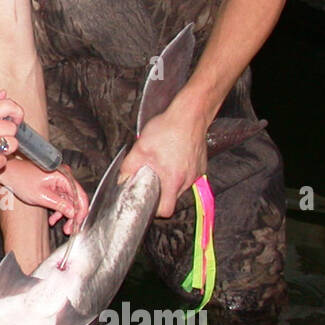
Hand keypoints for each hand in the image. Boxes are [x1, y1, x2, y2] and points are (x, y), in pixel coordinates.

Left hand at [0, 158, 87, 235]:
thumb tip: (73, 213)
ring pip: (69, 202)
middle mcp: (63, 178)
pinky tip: (53, 219)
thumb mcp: (41, 196)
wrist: (10, 174)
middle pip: (76, 200)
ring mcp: (59, 182)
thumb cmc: (21, 180)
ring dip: (66, 215)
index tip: (79, 223)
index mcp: (63, 176)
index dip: (81, 211)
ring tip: (63, 227)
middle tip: (70, 229)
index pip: (80, 195)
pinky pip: (61, 200)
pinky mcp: (54, 186)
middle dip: (73, 216)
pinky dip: (59, 210)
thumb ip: (60, 205)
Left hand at [122, 101, 207, 217]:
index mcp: (172, 180)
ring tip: (162, 162)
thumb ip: (129, 167)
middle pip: (172, 197)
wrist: (190, 114)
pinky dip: (179, 169)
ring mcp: (196, 173)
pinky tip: (172, 156)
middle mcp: (187, 180)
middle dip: (161, 189)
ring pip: (180, 185)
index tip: (149, 202)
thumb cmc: (167, 129)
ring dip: (170, 178)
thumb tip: (122, 179)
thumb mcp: (140, 148)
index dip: (156, 210)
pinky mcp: (201, 165)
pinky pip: (188, 174)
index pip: (166, 209)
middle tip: (151, 175)